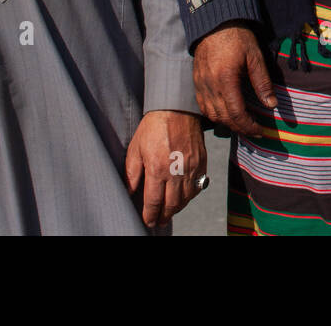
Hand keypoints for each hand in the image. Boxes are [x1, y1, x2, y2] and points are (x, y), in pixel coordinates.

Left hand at [125, 110, 205, 227]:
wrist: (176, 108)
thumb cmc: (153, 126)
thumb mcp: (135, 148)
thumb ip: (132, 172)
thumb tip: (129, 191)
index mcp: (157, 169)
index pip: (154, 202)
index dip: (150, 215)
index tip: (148, 220)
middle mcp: (175, 172)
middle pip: (171, 205)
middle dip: (163, 217)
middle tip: (158, 222)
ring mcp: (191, 168)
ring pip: (185, 199)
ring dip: (176, 209)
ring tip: (169, 212)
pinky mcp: (201, 163)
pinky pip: (197, 187)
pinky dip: (190, 196)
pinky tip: (182, 197)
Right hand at [193, 21, 276, 136]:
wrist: (214, 22)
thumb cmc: (238, 37)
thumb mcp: (255, 57)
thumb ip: (262, 82)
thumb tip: (271, 105)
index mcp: (226, 79)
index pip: (236, 113)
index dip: (249, 126)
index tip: (260, 131)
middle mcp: (210, 85)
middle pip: (223, 117)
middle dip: (240, 128)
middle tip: (254, 131)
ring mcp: (201, 84)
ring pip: (212, 114)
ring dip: (227, 123)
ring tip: (242, 123)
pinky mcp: (196, 81)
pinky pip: (203, 105)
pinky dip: (215, 114)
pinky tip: (226, 113)